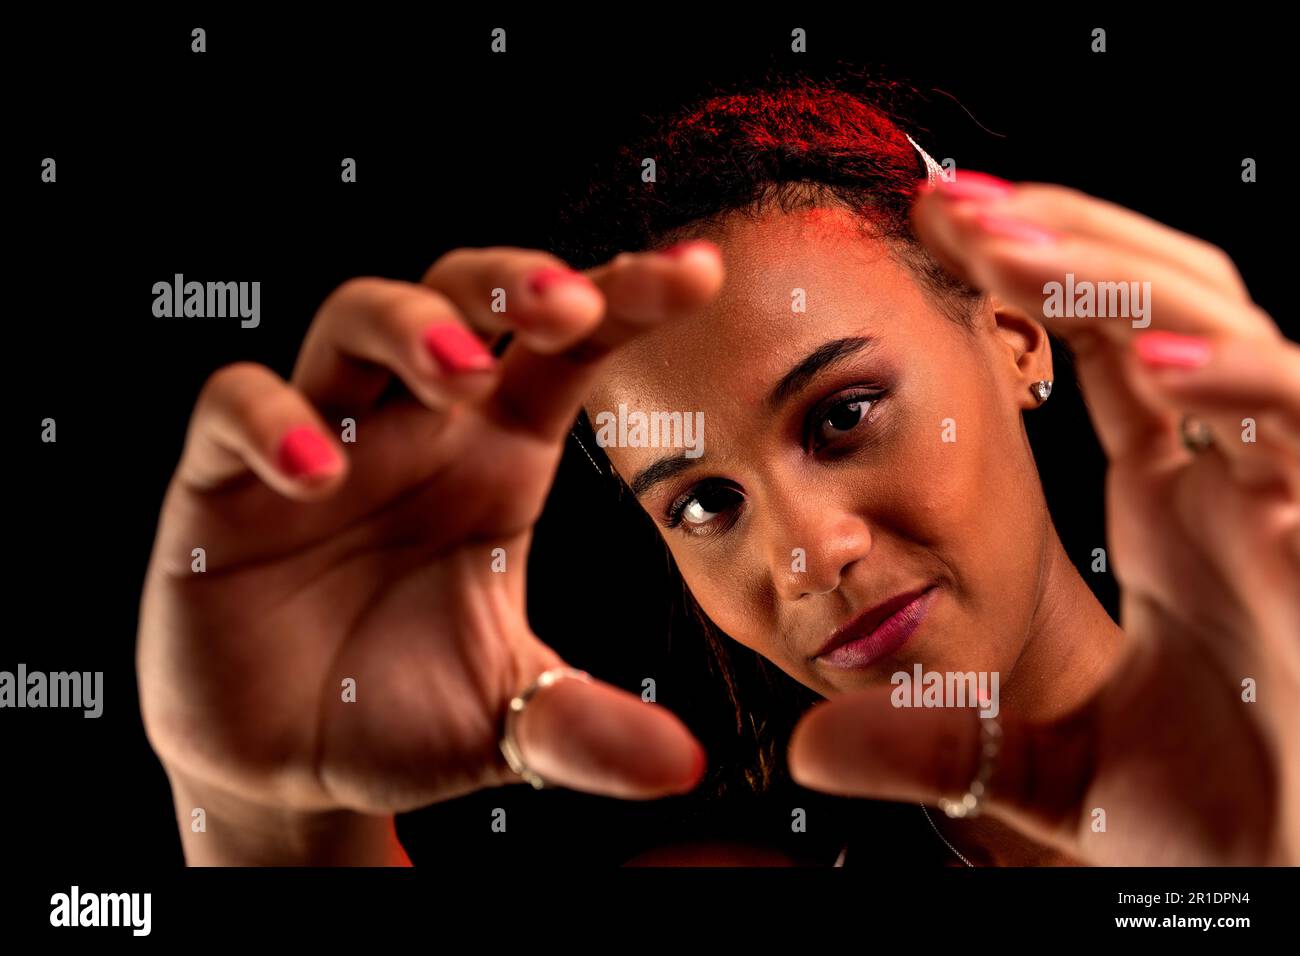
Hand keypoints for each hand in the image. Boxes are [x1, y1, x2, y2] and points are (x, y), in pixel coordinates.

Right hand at [138, 242, 723, 861]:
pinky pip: (234, 406)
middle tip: (568, 305)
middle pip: (459, 298)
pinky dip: (272, 419)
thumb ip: (589, 731)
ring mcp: (324, 444)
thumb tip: (683, 765)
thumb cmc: (404, 717)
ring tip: (460, 375)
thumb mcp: (509, 722)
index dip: (624, 300)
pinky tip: (317, 472)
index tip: (698, 274)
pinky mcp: (225, 484)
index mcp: (495, 460)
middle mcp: (413, 433)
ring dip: (410, 326)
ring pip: (354, 320)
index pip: (562, 355)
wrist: (288, 767)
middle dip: (511, 283)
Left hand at [788, 173, 1299, 864]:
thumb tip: (804, 745)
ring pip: (1229, 336)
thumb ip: (930, 741)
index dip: (1041, 276)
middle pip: (1165, 308)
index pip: (1110, 348)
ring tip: (1008, 246)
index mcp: (1175, 506)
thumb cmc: (1191, 825)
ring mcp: (1283, 499)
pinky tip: (1146, 361)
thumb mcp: (1034, 764)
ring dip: (1124, 281)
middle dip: (1068, 240)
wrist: (1280, 885)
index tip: (943, 227)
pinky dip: (1240, 383)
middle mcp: (1234, 483)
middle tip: (952, 201)